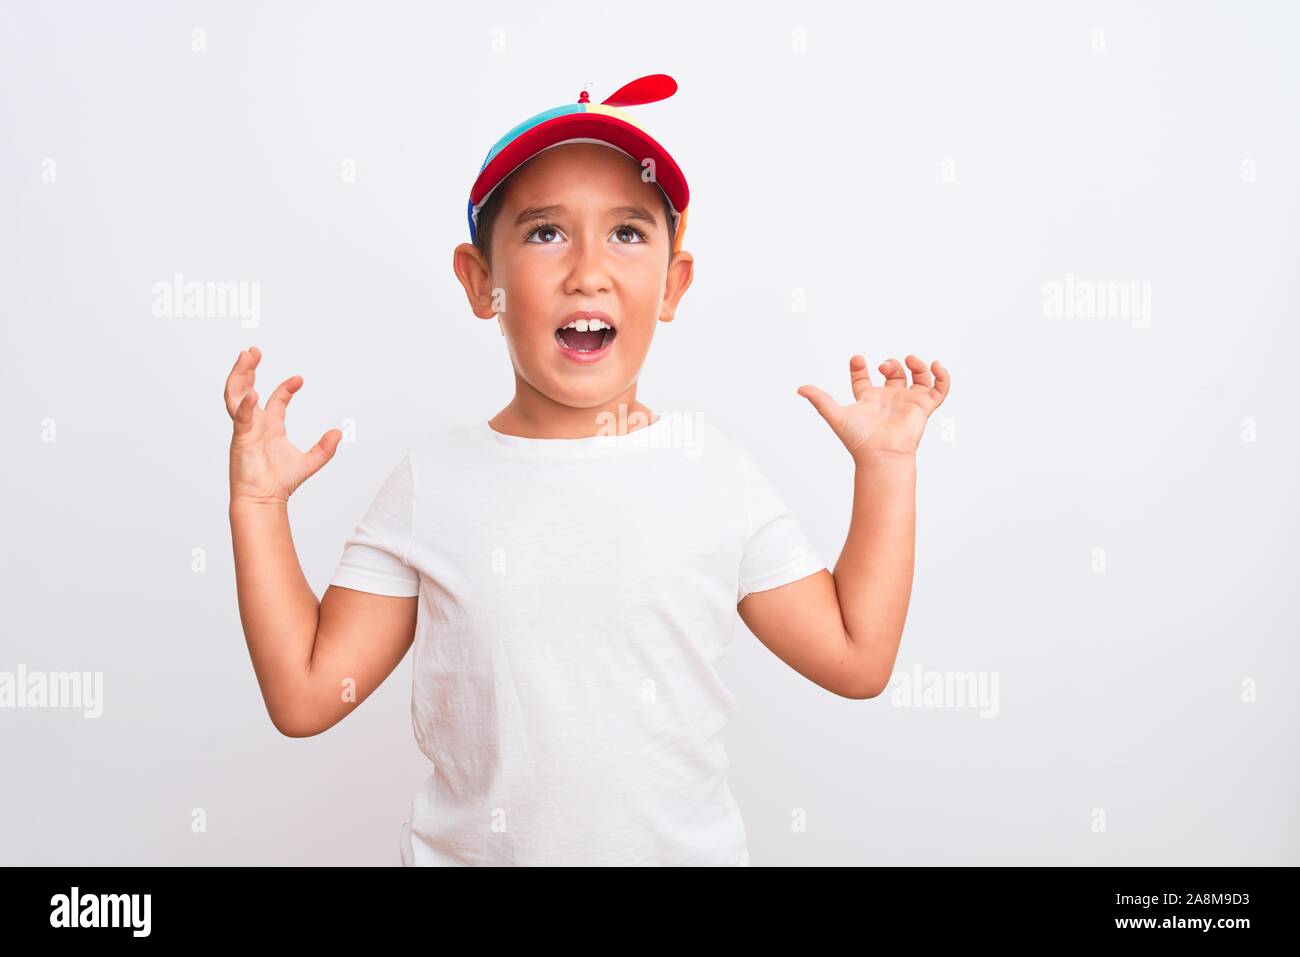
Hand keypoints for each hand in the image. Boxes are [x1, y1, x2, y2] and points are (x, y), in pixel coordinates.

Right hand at [224, 346, 342, 505]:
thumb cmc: (279, 483)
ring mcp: (245, 429)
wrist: (265, 501)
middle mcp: (255, 424)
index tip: (300, 379)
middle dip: (249, 369)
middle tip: (253, 351)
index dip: (287, 387)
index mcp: (270, 426)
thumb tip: (339, 433)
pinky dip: (245, 405)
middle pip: (247, 389)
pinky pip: (240, 418)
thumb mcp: (310, 462)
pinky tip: (252, 393)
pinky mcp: (240, 439)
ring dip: (239, 376)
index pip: (277, 399)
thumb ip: (325, 448)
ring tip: (245, 357)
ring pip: (236, 396)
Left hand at [797, 355, 949, 462]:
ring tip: (910, 361)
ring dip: (916, 365)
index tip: (856, 359)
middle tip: (883, 367)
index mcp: (868, 400)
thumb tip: (800, 388)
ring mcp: (908, 402)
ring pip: (918, 377)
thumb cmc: (859, 440)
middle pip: (893, 374)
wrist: (881, 454)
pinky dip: (941, 376)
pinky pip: (940, 389)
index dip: (859, 367)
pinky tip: (934, 365)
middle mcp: (889, 399)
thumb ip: (820, 400)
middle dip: (890, 363)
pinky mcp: (924, 407)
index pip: (863, 379)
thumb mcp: (836, 414)